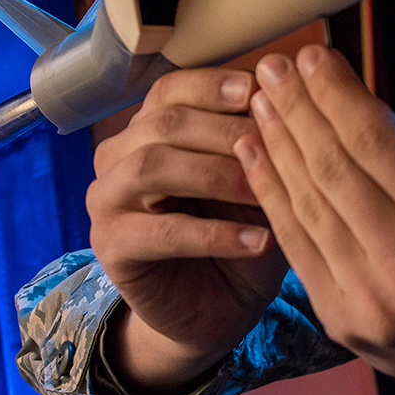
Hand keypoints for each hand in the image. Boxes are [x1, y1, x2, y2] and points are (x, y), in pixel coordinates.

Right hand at [87, 68, 288, 394]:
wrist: (218, 310)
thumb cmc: (240, 235)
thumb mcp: (259, 183)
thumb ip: (262, 143)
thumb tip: (287, 95)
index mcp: (149, 129)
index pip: (171, 89)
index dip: (213, 85)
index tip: (260, 89)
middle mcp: (118, 157)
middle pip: (163, 123)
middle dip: (224, 130)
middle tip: (275, 143)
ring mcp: (106, 201)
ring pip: (149, 166)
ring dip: (214, 174)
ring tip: (264, 192)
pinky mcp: (111, 248)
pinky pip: (160, 232)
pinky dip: (214, 235)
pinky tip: (259, 241)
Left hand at [234, 45, 394, 394]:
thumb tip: (341, 95)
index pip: (378, 145)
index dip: (337, 94)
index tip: (312, 57)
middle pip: (336, 171)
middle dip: (299, 111)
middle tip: (273, 68)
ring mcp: (371, 301)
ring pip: (309, 205)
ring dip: (277, 146)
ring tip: (261, 102)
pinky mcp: (339, 319)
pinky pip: (295, 244)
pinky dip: (271, 194)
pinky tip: (254, 154)